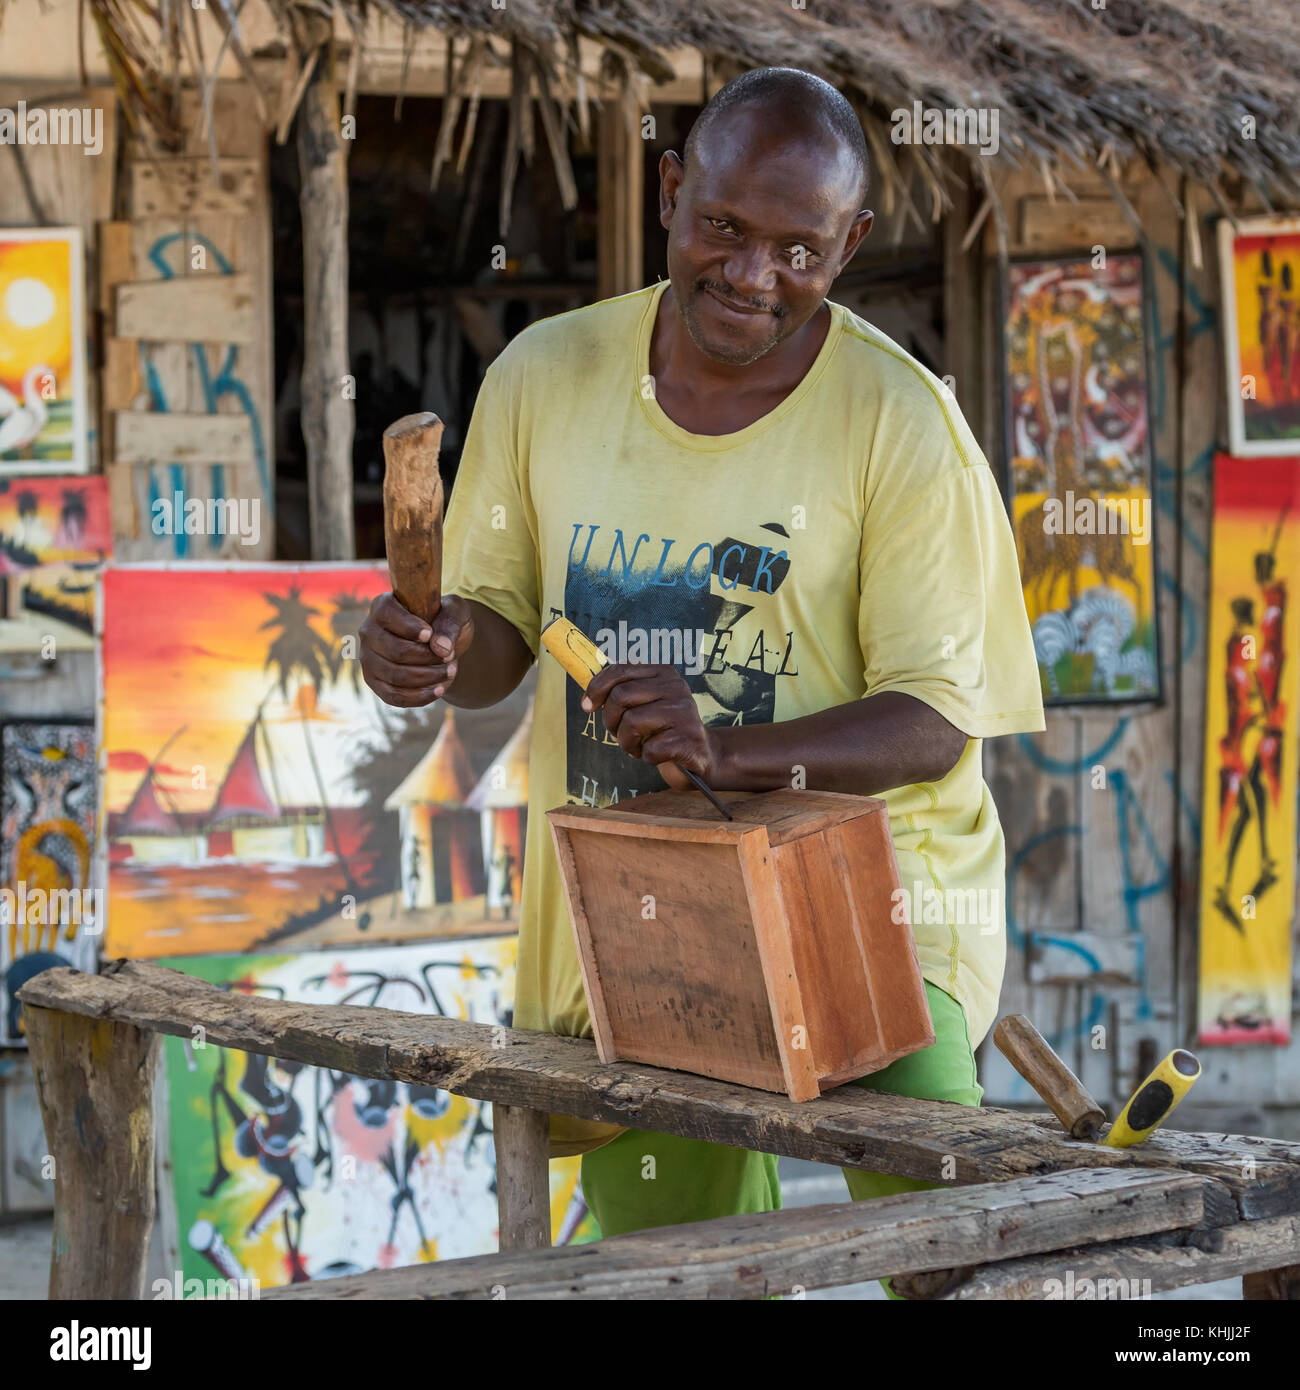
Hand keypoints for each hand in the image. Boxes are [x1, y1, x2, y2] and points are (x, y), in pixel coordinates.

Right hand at [359, 592, 474, 707]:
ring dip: (427, 677)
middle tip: (450, 657)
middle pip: (394, 650)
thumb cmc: (444, 620)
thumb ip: (450, 623)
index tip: (430, 635)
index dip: (409, 627)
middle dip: (427, 657)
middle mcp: (369, 632)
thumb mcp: (455, 612)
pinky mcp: (376, 682)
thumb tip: (440, 648)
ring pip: (395, 675)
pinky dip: (419, 696)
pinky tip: (439, 689)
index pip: (387, 615)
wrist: (442, 643)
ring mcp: (369, 659)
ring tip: (450, 671)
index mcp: (383, 606)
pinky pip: (394, 696)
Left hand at [582, 663, 717, 789]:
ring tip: (638, 746)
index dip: (596, 688)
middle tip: (619, 733)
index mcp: (663, 673)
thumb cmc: (663, 728)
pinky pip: (650, 749)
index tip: (587, 706)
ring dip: (627, 742)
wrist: (701, 753)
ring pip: (631, 723)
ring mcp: (684, 712)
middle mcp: (676, 687)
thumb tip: (588, 697)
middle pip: (620, 696)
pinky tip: (658, 754)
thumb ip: (621, 693)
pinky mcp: (689, 738)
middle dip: (611, 720)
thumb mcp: (644, 704)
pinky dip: (647, 757)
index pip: (620, 671)